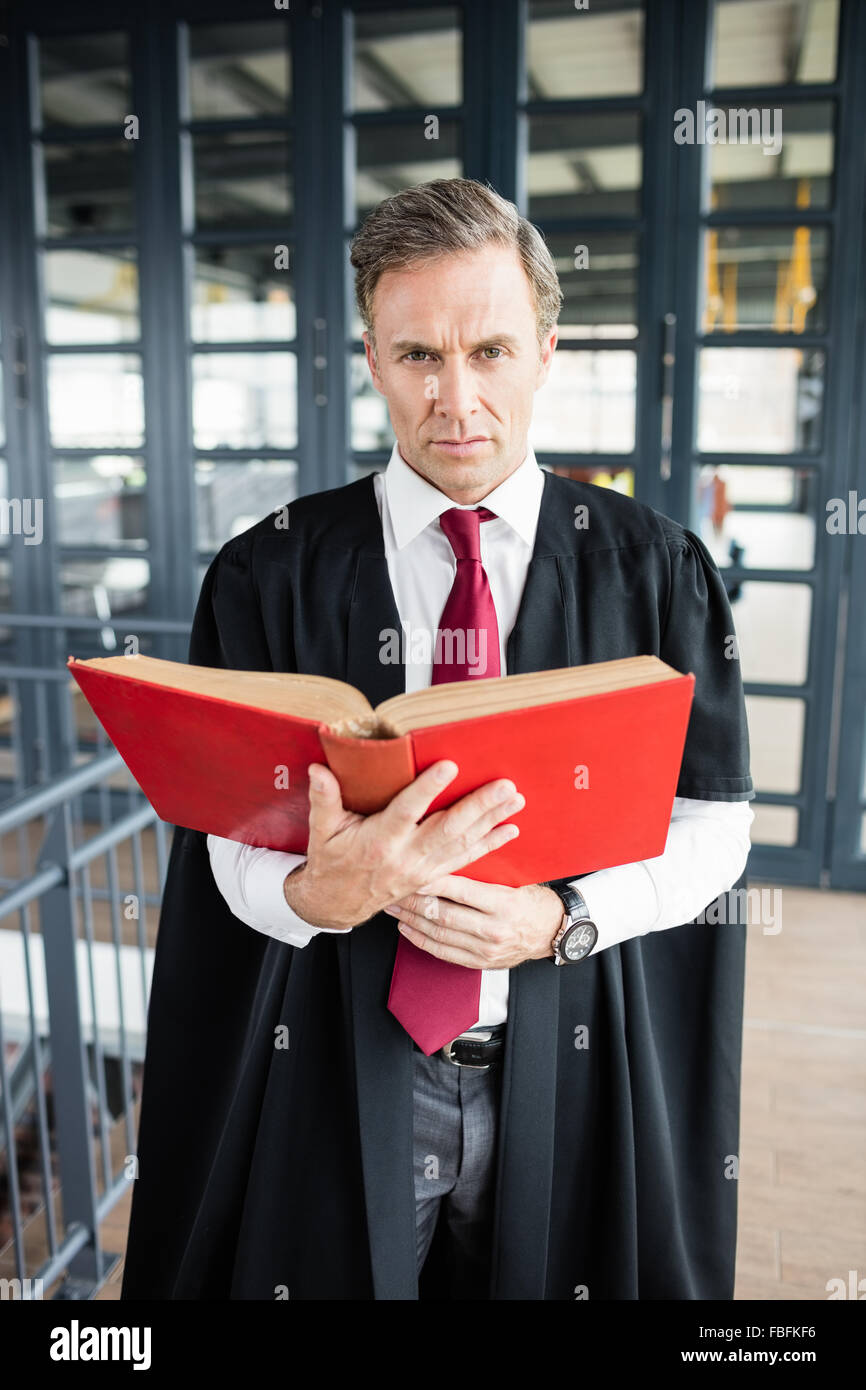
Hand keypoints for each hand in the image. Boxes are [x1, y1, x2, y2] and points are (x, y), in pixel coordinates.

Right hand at [282, 761, 524, 930]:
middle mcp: (406, 855)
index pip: (407, 810)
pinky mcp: (432, 875)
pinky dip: (490, 845)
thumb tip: (319, 769)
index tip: (449, 766)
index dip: (428, 789)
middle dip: (479, 806)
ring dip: (491, 821)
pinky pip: (466, 860)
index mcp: (380, 840)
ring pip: (463, 843)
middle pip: (448, 828)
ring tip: (515, 801)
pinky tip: (510, 830)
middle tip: (504, 786)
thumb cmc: (331, 861)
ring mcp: (423, 868)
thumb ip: (325, 799)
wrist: (336, 903)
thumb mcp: (322, 831)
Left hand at [382, 874, 563, 968]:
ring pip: (440, 934)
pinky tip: (406, 928)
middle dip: (414, 902)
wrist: (552, 931)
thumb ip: (484, 870)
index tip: (413, 870)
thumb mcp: (515, 879)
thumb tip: (449, 852)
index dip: (433, 881)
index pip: (461, 891)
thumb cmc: (532, 899)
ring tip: (393, 905)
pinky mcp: (480, 962)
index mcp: (505, 904)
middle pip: (445, 915)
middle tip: (394, 887)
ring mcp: (486, 950)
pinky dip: (421, 940)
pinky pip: (444, 952)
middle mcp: (494, 930)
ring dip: (412, 920)